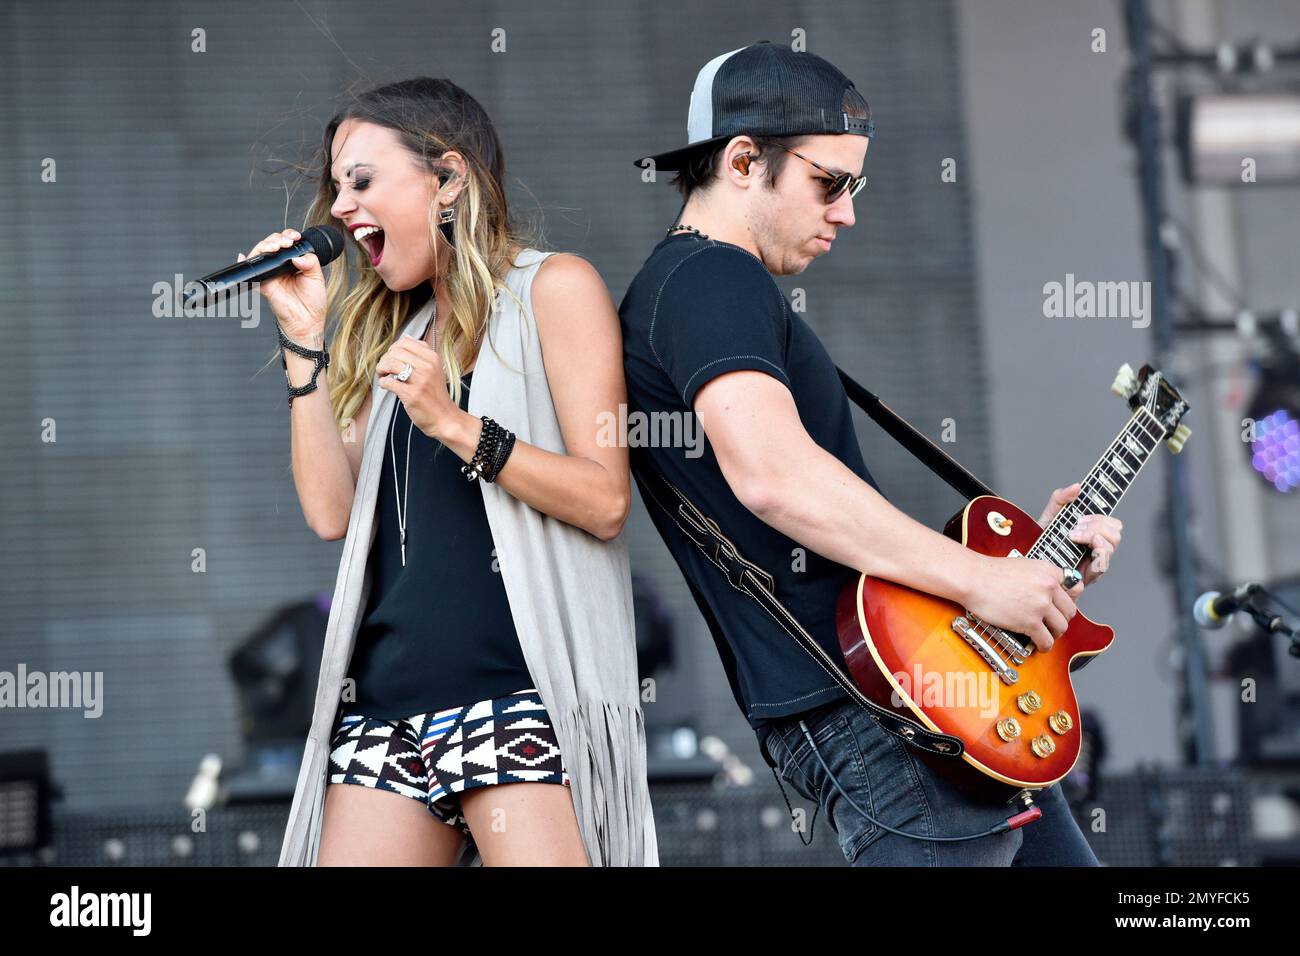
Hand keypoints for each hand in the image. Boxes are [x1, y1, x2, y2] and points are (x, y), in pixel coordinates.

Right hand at [239, 228, 325, 341]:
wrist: (307, 320)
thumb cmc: (313, 300)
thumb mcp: (316, 276)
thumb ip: (310, 261)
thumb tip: (296, 255)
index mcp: (293, 261)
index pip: (286, 241)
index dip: (288, 235)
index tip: (296, 237)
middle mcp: (280, 265)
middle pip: (271, 243)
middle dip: (277, 238)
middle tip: (287, 243)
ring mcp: (270, 273)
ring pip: (261, 252)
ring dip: (266, 245)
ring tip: (277, 247)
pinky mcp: (263, 283)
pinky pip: (252, 270)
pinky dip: (246, 261)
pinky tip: (244, 255)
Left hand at [375, 338, 461, 441]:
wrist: (445, 418)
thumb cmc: (436, 395)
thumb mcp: (435, 369)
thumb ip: (421, 354)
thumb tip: (406, 337)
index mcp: (433, 358)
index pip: (405, 342)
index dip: (393, 349)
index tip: (392, 359)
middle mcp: (427, 367)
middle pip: (395, 352)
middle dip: (385, 359)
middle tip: (385, 369)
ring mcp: (420, 381)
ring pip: (390, 364)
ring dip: (381, 369)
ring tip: (383, 376)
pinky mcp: (411, 395)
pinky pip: (388, 382)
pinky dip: (383, 383)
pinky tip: (387, 386)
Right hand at [966, 554, 1082, 651]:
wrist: (973, 579)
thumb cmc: (990, 573)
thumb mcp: (1024, 565)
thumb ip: (1040, 577)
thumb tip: (1048, 592)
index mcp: (1049, 571)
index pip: (1075, 589)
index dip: (1068, 600)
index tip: (1061, 607)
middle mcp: (1049, 587)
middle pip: (1069, 611)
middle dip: (1061, 619)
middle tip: (1052, 623)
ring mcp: (1041, 605)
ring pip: (1061, 627)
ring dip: (1054, 633)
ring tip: (1045, 634)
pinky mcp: (1030, 622)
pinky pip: (1046, 640)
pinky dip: (1044, 646)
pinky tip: (1038, 645)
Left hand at [1038, 482, 1122, 586]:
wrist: (1029, 557)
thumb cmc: (1043, 538)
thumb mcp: (1051, 513)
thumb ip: (1062, 497)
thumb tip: (1077, 486)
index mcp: (1094, 533)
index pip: (1114, 525)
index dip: (1101, 519)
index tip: (1081, 517)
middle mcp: (1097, 548)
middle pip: (1115, 535)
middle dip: (1096, 527)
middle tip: (1075, 528)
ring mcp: (1093, 562)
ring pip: (1110, 549)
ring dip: (1094, 538)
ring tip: (1074, 536)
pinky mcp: (1087, 576)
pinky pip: (1102, 567)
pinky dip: (1096, 555)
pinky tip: (1083, 549)